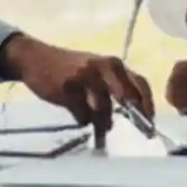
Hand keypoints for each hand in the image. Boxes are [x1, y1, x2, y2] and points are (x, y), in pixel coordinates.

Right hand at [0, 35, 153, 138]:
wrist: (35, 59)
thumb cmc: (71, 69)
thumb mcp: (96, 73)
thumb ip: (114, 89)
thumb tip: (132, 117)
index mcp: (114, 63)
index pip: (139, 82)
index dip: (147, 103)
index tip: (150, 122)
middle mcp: (104, 67)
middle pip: (125, 96)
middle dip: (129, 115)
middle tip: (128, 128)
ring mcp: (86, 76)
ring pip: (103, 108)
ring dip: (101, 121)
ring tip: (96, 125)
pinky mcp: (68, 88)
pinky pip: (82, 114)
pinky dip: (82, 119)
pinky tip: (77, 115)